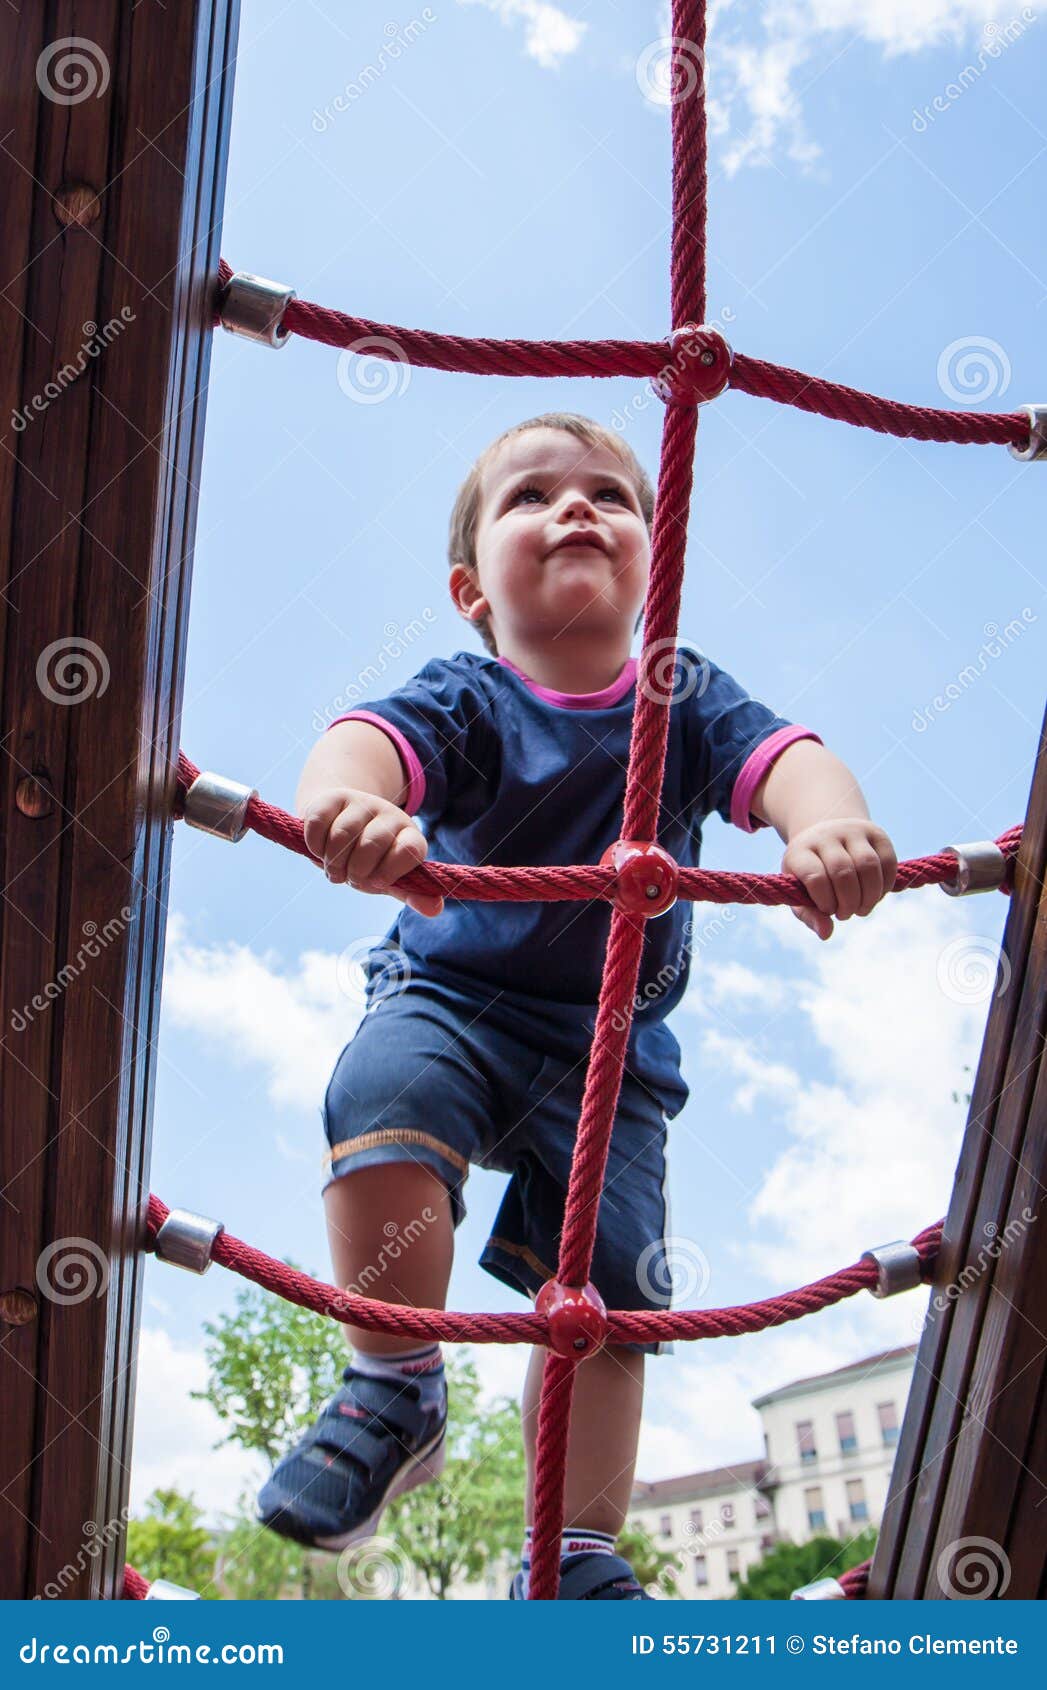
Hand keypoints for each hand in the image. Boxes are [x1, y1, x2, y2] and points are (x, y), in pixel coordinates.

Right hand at [300, 788, 443, 917]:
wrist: (340, 827)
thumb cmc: (370, 861)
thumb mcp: (391, 879)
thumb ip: (411, 893)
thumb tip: (435, 910)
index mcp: (410, 835)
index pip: (408, 851)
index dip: (389, 872)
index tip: (377, 882)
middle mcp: (389, 814)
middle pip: (371, 844)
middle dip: (355, 871)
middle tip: (350, 879)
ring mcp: (362, 803)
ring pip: (342, 835)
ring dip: (333, 862)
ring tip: (334, 870)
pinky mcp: (334, 798)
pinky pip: (319, 823)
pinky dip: (316, 846)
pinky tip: (320, 851)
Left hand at [782, 818, 896, 940]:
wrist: (825, 837)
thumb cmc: (810, 875)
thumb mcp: (800, 895)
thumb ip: (809, 915)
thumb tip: (826, 933)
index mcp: (799, 852)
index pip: (815, 877)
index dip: (825, 901)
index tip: (827, 910)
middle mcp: (825, 836)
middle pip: (843, 872)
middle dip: (849, 902)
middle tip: (846, 914)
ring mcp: (851, 831)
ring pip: (868, 865)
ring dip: (869, 896)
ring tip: (862, 909)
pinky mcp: (875, 833)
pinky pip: (887, 861)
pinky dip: (885, 885)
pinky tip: (876, 895)